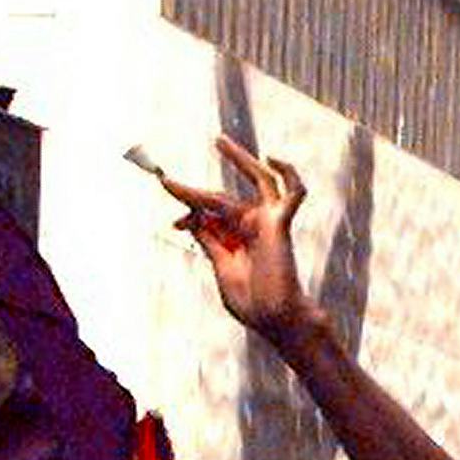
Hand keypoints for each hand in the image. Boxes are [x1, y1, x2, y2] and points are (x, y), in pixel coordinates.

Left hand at [165, 139, 310, 341]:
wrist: (274, 318)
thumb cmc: (252, 302)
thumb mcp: (221, 268)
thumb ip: (210, 240)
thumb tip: (191, 216)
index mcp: (234, 240)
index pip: (208, 214)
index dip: (187, 210)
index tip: (172, 218)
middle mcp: (251, 226)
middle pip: (220, 198)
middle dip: (193, 194)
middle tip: (165, 180)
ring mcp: (267, 223)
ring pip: (256, 181)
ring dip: (239, 160)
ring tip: (219, 142)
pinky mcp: (281, 224)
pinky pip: (293, 193)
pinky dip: (289, 174)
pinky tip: (273, 158)